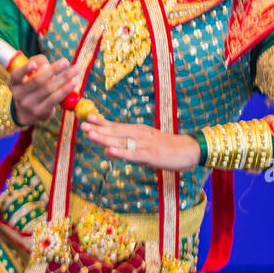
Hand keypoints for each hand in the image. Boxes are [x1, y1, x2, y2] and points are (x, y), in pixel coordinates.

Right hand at [8, 54, 80, 125]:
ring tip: (75, 70)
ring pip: (48, 89)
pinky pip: (54, 99)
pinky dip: (64, 90)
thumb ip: (37, 64)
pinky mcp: (40, 112)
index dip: (25, 69)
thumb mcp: (28, 74)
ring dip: (63, 78)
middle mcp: (18, 94)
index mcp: (13, 83)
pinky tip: (72, 83)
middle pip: (37, 81)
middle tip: (65, 62)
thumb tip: (47, 64)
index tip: (33, 64)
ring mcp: (29, 105)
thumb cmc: (30, 87)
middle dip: (52, 70)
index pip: (17, 75)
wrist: (26, 112)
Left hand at [80, 115, 201, 170]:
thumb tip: (109, 147)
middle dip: (98, 129)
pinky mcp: (151, 155)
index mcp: (139, 130)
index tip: (87, 117)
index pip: (117, 125)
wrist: (190, 150)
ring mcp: (145, 144)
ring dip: (105, 138)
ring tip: (91, 135)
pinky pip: (132, 154)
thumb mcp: (147, 142)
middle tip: (83, 125)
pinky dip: (120, 153)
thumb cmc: (167, 147)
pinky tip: (109, 152)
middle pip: (116, 131)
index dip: (101, 122)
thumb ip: (129, 144)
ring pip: (121, 141)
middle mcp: (140, 134)